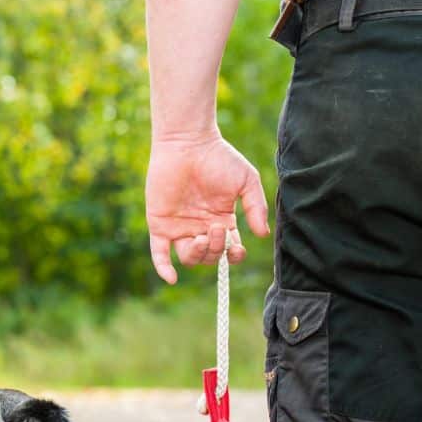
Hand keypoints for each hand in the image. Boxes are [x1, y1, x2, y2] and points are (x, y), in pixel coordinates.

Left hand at [145, 132, 269, 283]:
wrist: (188, 143)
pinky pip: (159, 253)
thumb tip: (262, 235)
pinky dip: (164, 268)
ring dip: (199, 254)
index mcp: (221, 221)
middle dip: (216, 249)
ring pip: (189, 258)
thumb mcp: (246, 181)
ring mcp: (179, 227)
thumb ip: (256, 207)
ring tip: (202, 237)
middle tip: (216, 227)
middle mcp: (200, 228)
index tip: (238, 249)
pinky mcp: (160, 224)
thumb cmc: (219, 157)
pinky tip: (171, 279)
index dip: (234, 256)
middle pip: (209, 256)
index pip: (228, 250)